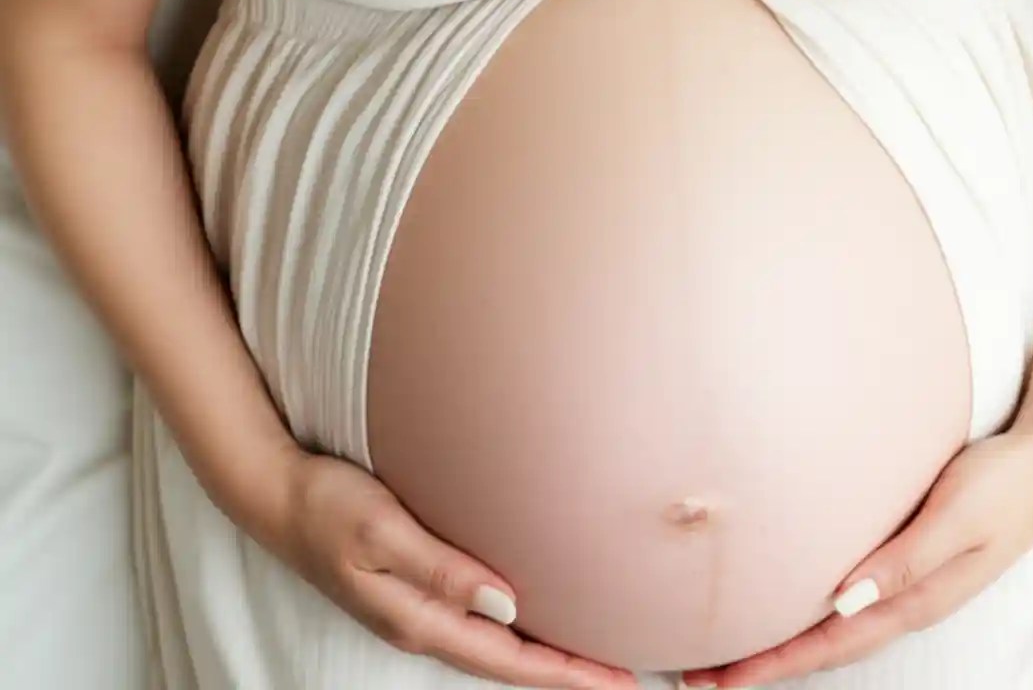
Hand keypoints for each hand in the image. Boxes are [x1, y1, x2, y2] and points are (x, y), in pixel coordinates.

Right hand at [279, 452, 637, 689]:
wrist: (275, 494)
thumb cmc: (326, 506)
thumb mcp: (381, 532)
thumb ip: (442, 570)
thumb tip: (506, 604)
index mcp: (419, 620)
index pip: (509, 659)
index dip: (566, 674)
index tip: (617, 680)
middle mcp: (422, 625)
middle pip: (510, 662)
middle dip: (567, 674)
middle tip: (625, 676)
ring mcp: (417, 611)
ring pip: (496, 646)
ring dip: (545, 656)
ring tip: (592, 657)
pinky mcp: (415, 590)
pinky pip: (478, 623)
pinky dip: (517, 631)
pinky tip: (535, 617)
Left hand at [681, 428, 1032, 688]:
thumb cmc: (1004, 483)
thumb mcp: (957, 517)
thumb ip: (905, 560)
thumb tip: (845, 601)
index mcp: (916, 599)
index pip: (830, 643)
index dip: (774, 664)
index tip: (721, 679)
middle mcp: (907, 601)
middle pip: (824, 647)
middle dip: (764, 665)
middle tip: (701, 676)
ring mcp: (908, 584)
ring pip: (833, 628)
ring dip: (783, 644)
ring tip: (729, 653)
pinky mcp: (907, 561)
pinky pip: (848, 599)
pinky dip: (810, 614)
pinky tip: (788, 605)